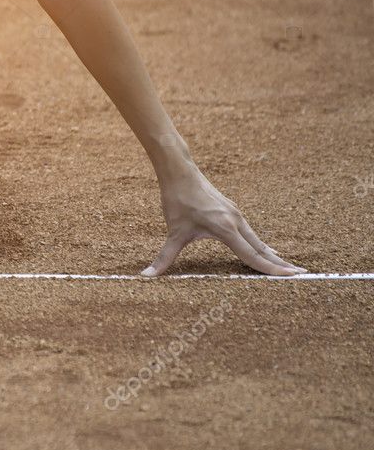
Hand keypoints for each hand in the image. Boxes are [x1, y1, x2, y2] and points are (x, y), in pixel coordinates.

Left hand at [142, 170, 304, 276]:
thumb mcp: (173, 232)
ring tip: (288, 267)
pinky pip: (251, 232)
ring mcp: (236, 216)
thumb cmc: (177, 200)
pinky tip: (266, 250)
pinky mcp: (232, 212)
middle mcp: (237, 222)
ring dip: (273, 254)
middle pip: (262, 248)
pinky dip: (261, 244)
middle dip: (280, 264)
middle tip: (302, 276)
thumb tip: (146, 276)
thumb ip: (164, 258)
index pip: (252, 255)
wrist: (180, 172)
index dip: (270, 269)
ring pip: (258, 240)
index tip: (291, 277)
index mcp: (226, 229)